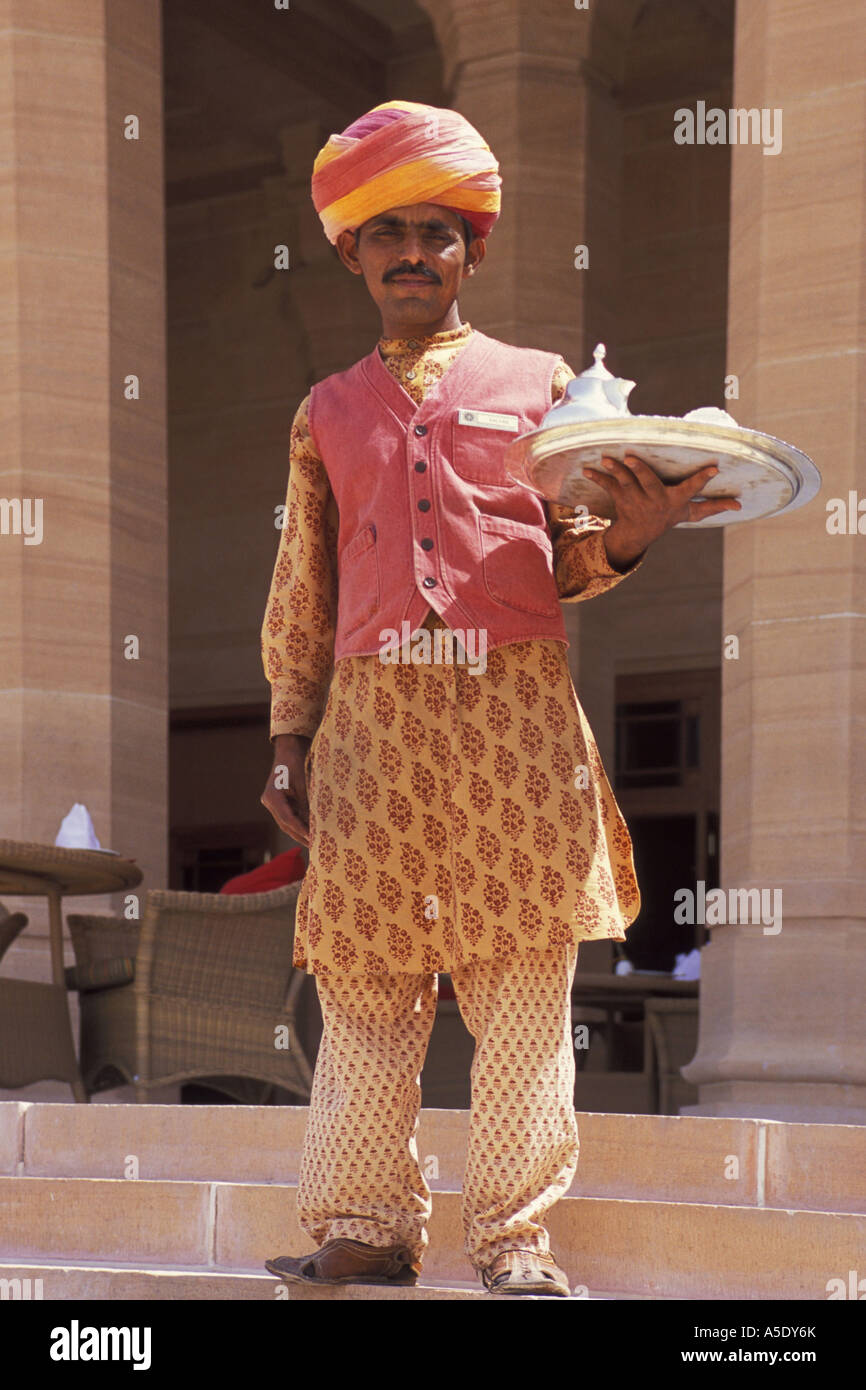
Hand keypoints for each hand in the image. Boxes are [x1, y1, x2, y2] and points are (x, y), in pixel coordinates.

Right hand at [261, 735, 310, 846]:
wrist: (289, 747)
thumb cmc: (296, 761)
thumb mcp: (303, 783)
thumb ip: (307, 804)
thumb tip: (317, 823)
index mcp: (272, 797)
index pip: (288, 819)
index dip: (301, 830)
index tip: (313, 838)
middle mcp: (270, 801)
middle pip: (286, 824)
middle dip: (300, 835)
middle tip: (316, 846)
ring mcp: (273, 802)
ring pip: (287, 822)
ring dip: (300, 831)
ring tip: (315, 841)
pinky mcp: (279, 801)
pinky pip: (290, 815)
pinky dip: (300, 822)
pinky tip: (311, 828)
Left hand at [583, 453, 741, 567]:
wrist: (638, 535)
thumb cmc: (667, 517)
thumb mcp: (689, 514)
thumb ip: (712, 507)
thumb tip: (741, 506)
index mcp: (674, 502)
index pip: (691, 489)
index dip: (702, 479)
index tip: (714, 468)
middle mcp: (655, 502)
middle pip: (649, 485)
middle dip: (641, 472)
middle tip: (631, 458)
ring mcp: (636, 502)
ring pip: (626, 484)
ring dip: (616, 472)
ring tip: (606, 460)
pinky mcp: (620, 500)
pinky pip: (608, 487)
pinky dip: (598, 478)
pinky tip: (588, 469)